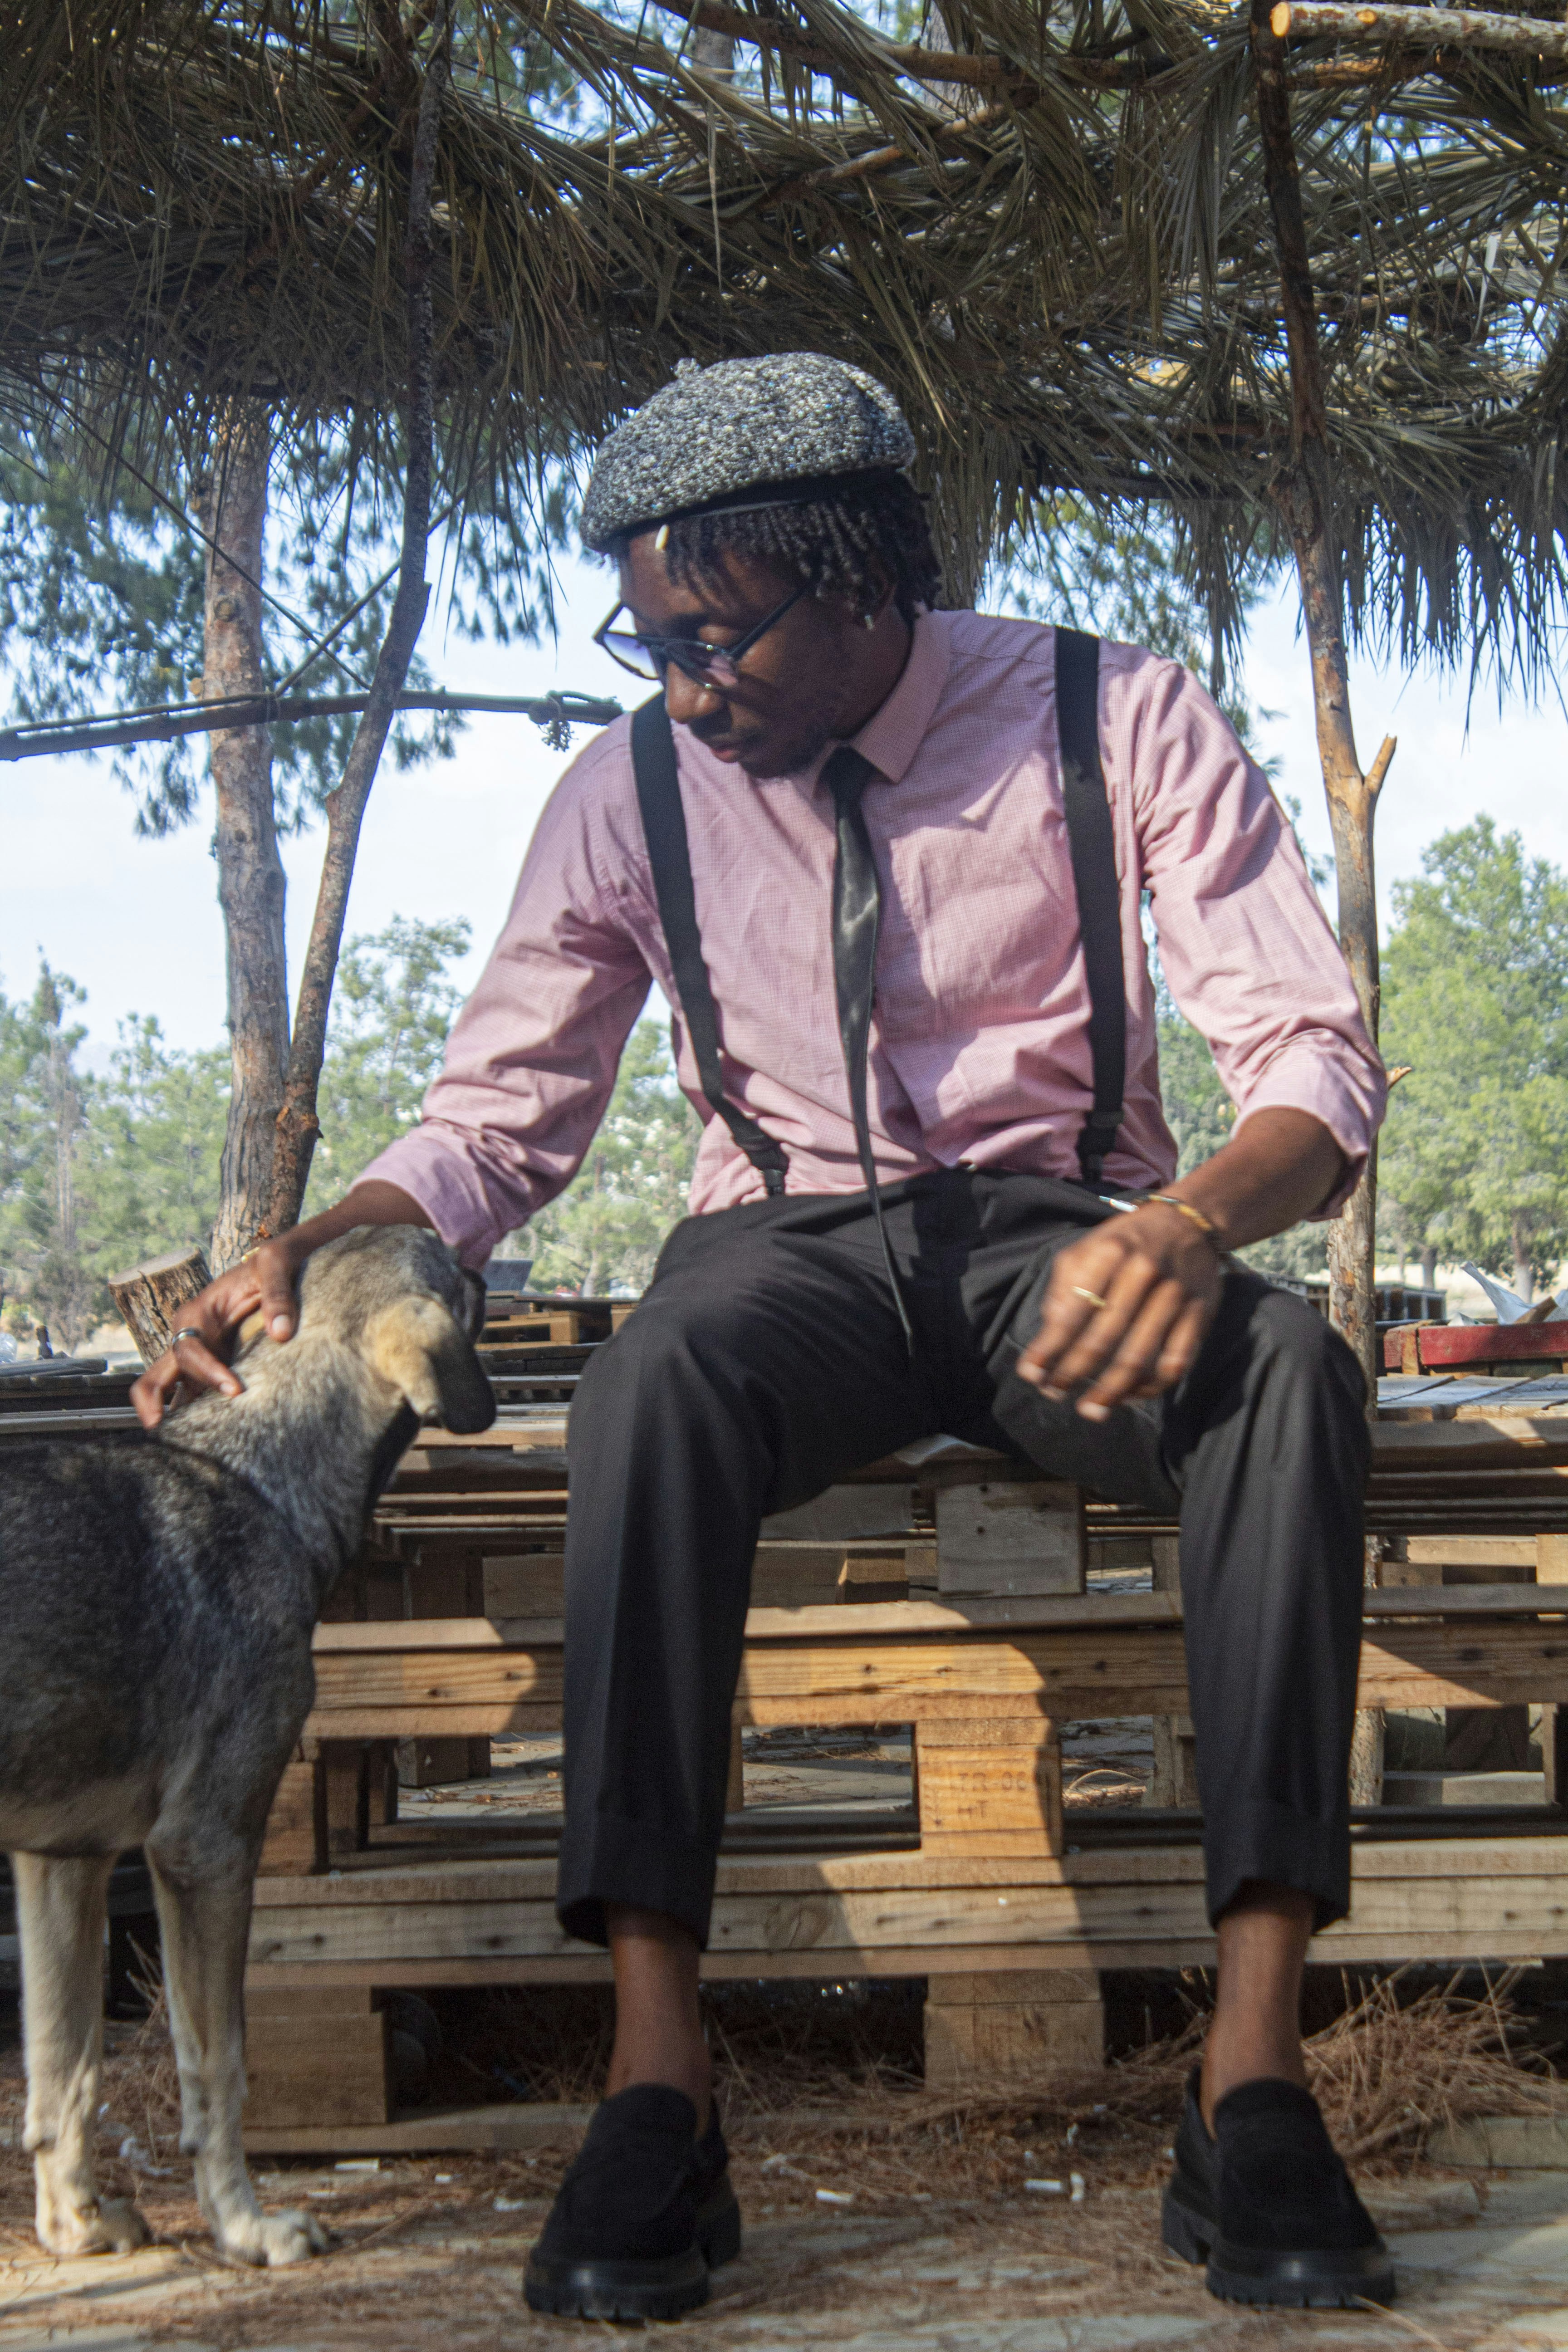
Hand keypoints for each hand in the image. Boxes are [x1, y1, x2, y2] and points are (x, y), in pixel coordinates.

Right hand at [130, 1236, 305, 1429]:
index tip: (234, 1391)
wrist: (281, 1265)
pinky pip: (195, 1395)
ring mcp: (198, 1355)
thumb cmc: (275, 1262)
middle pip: (155, 1375)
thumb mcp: (277, 1265)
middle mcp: (189, 1336)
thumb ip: (278, 1295)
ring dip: (175, 1416)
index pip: (189, 1349)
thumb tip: (281, 1333)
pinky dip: (196, 1415)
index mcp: (197, 1312)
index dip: (208, 1372)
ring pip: (172, 1391)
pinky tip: (210, 1440)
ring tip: (186, 1450)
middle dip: (152, 1403)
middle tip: (161, 1431)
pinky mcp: (213, 1368)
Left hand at [1016, 1203, 1223, 1420]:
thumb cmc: (1128, 1241)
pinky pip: (1176, 1361)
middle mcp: (1142, 1272)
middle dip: (1074, 1373)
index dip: (1049, 1347)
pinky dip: (1152, 1386)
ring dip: (1111, 1391)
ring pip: (1140, 1357)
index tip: (1031, 1373)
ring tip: (1091, 1409)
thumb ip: (1065, 1286)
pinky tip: (1131, 1396)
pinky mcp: (1201, 1313)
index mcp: (1109, 1252)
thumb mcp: (1088, 1247)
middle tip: (1055, 1394)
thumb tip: (1050, 1333)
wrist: (1192, 1222)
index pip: (1072, 1310)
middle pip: (1103, 1338)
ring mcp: (1175, 1294)